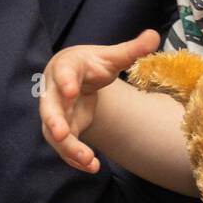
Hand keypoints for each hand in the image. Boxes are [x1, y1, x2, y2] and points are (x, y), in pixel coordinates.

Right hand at [39, 30, 159, 173]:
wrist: (77, 78)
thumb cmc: (92, 65)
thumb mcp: (111, 57)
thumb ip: (131, 49)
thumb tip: (154, 36)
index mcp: (67, 67)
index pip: (63, 72)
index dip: (65, 81)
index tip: (71, 91)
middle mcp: (54, 91)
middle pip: (48, 107)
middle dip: (53, 120)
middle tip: (60, 132)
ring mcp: (55, 113)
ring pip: (53, 132)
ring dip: (68, 148)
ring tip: (88, 160)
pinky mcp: (61, 130)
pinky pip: (63, 146)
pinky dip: (74, 158)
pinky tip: (92, 166)